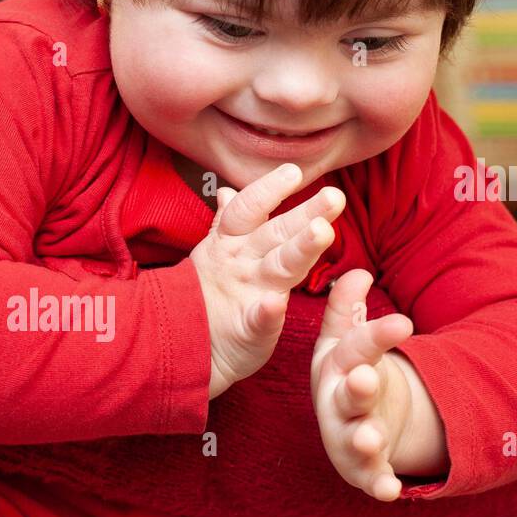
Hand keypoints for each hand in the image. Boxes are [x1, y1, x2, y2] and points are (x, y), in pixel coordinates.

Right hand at [189, 164, 345, 397]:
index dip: (270, 188)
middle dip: (305, 213)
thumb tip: (227, 191)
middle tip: (334, 197)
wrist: (182, 345)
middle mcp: (243, 263)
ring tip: (322, 231)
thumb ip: (228, 223)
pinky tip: (275, 302)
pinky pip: (260, 319)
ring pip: (278, 266)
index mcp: (233, 243)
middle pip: (277, 232)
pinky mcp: (251, 329)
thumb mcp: (213, 254)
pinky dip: (267, 311)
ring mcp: (247, 294)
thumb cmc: (205, 297)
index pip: (250, 208)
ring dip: (300, 248)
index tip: (294, 171)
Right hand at [311, 268, 424, 499]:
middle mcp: (336, 402)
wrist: (352, 421)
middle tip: (365, 379)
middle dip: (356, 388)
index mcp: (335, 366)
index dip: (376, 336)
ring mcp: (347, 436)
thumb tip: (356, 272)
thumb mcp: (347, 341)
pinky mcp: (363, 468)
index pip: (355, 348)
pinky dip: (378, 484)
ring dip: (362, 438)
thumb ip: (348, 310)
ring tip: (371, 438)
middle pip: (346, 394)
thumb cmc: (349, 373)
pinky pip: (370, 478)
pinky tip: (391, 492)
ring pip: (353, 438)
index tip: (404, 323)